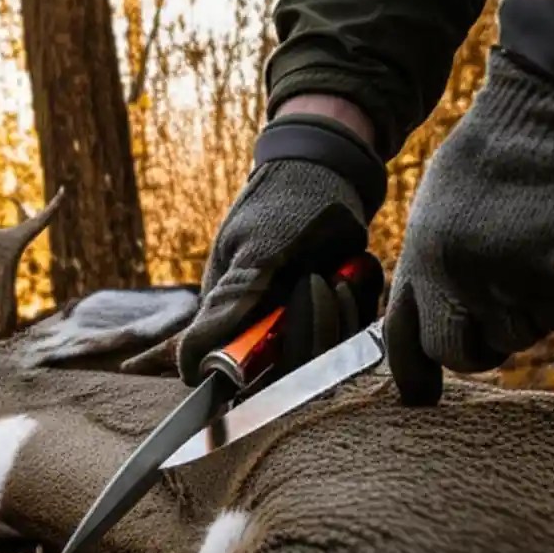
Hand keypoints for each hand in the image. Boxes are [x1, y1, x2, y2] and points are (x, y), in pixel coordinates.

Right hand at [176, 113, 387, 385]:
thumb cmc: (277, 207)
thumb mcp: (251, 252)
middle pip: (292, 370)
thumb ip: (227, 308)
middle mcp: (266, 332)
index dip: (256, 373)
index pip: (237, 376)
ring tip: (337, 271)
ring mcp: (304, 325)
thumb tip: (193, 365)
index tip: (277, 333)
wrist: (322, 176)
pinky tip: (352, 270)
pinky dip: (360, 301)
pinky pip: (358, 331)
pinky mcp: (338, 316)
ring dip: (341, 313)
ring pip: (328, 354)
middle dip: (311, 329)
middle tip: (315, 279)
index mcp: (231, 322)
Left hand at [383, 46, 553, 405]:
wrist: (551, 103)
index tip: (423, 398)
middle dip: (492, 341)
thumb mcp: (448, 203)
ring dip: (538, 309)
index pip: (402, 338)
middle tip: (515, 302)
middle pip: (464, 353)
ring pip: (520, 336)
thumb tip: (447, 308)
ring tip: (543, 254)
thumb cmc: (505, 147)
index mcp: (418, 255)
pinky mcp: (540, 272)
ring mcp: (490, 276)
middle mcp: (445, 274)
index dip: (415, 375)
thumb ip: (441, 257)